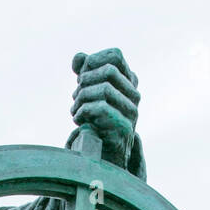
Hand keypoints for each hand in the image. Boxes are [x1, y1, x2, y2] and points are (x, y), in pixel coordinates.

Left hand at [71, 48, 139, 166]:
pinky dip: (83, 111)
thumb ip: (84, 71)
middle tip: (76, 95)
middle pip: (108, 71)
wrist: (104, 154)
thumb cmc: (96, 119)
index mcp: (128, 81)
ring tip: (74, 110)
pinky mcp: (124, 128)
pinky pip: (102, 109)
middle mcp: (134, 94)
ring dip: (81, 98)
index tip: (81, 74)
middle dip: (85, 80)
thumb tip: (78, 58)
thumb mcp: (89, 91)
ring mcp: (132, 112)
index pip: (115, 56)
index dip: (94, 60)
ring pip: (104, 89)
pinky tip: (77, 119)